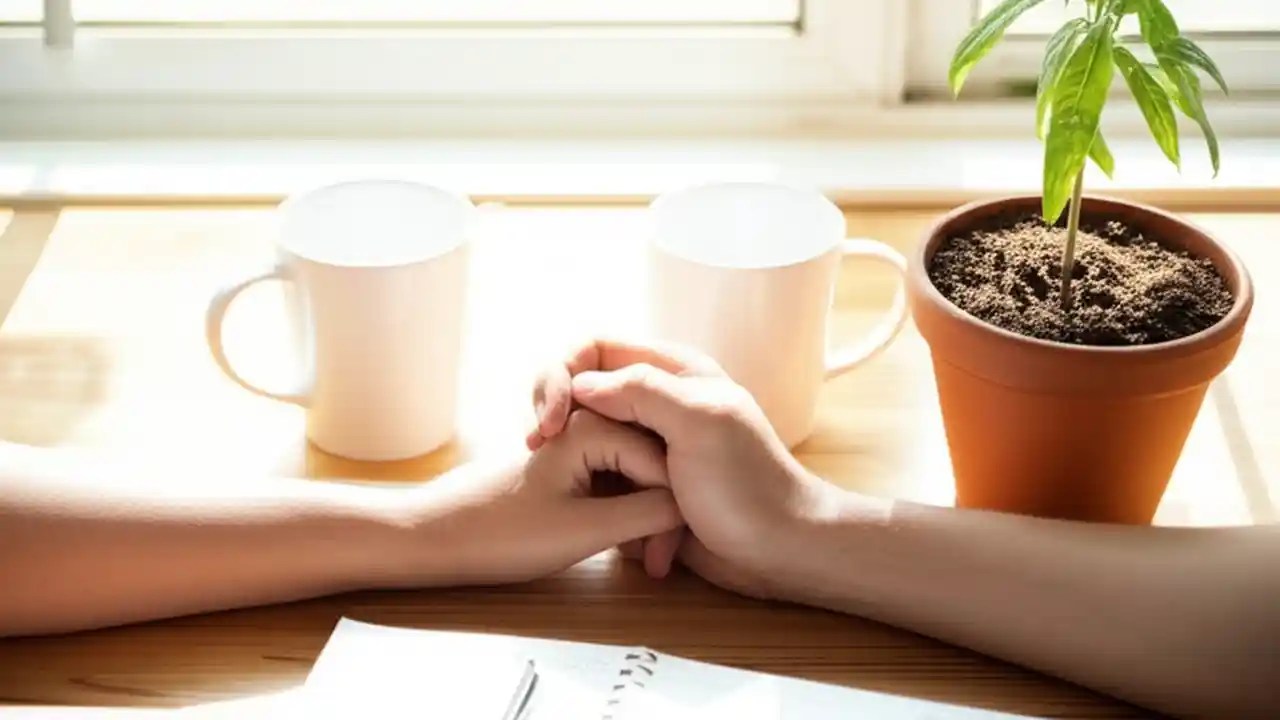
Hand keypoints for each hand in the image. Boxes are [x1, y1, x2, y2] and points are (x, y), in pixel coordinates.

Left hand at [384, 410, 680, 586]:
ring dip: (642, 516)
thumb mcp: (586, 530)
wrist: (435, 540)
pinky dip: (622, 512)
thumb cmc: (501, 535)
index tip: (661, 559)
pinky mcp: (566, 464)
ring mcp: (575, 443)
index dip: (672, 514)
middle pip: (652, 464)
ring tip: (641, 559)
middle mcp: (586, 422)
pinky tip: (620, 545)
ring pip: (635, 475)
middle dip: (660, 514)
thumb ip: (647, 514)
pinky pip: (613, 481)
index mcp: (592, 425)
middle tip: (654, 563)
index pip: (664, 465)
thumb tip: (687, 507)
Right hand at [528, 340, 842, 601]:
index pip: (596, 348)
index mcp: (675, 371)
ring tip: (559, 484)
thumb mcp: (698, 423)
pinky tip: (589, 511)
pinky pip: (604, 475)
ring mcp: (653, 444)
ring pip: (590, 435)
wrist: (780, 550)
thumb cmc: (747, 486)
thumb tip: (581, 383)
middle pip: (586, 388)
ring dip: (573, 459)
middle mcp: (661, 400)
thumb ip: (641, 390)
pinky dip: (594, 492)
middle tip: (536, 447)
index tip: (550, 420)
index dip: (563, 374)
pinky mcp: (648, 483)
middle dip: (558, 414)